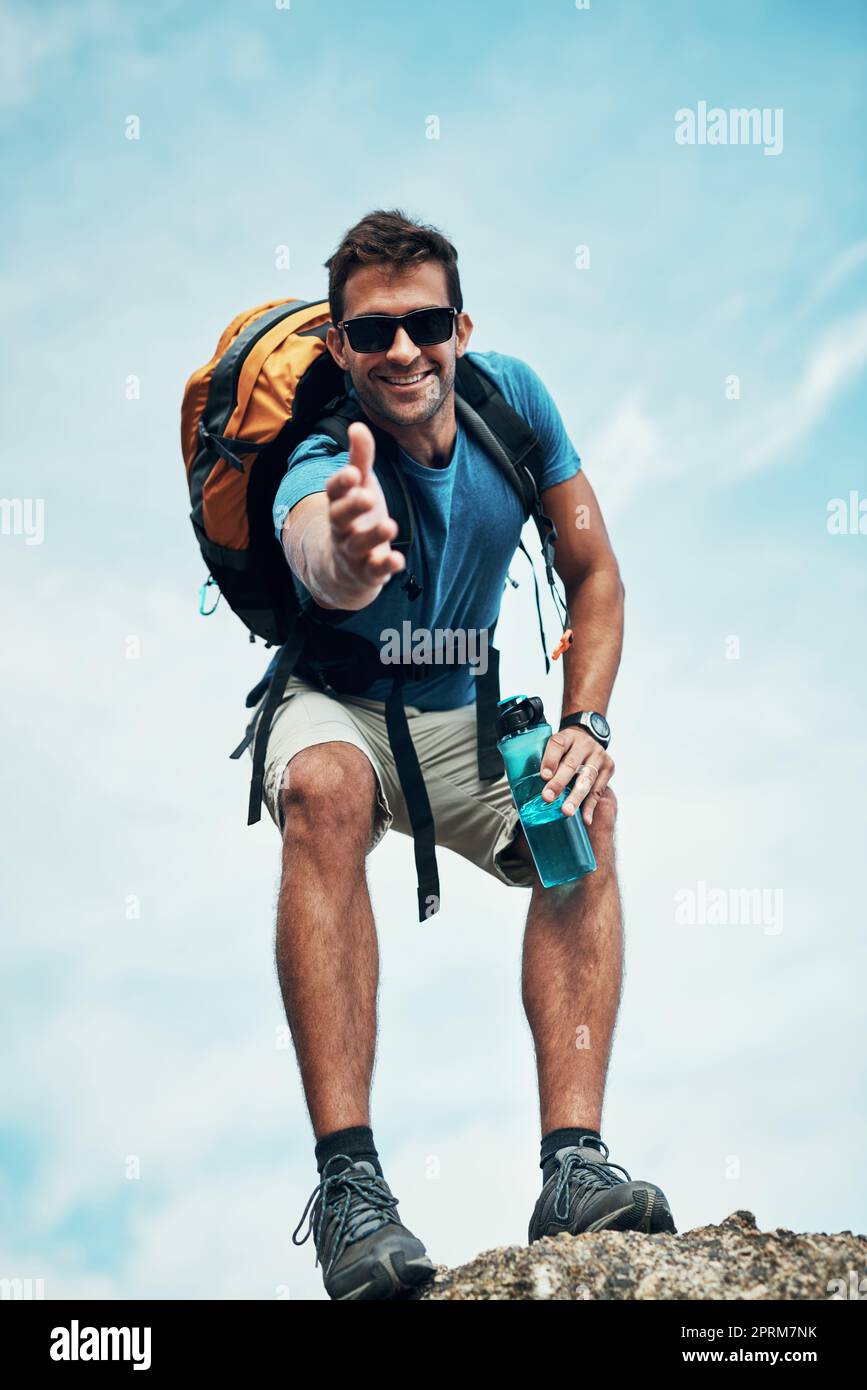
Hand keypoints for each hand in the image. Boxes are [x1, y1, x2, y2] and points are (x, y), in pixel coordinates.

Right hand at [324, 421, 405, 595]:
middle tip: (368, 496)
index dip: (341, 483)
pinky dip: (385, 566)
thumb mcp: (359, 486)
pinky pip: (373, 571)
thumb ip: (359, 459)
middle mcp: (341, 528)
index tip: (352, 473)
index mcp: (338, 504)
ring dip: (373, 536)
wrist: (343, 568)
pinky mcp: (366, 572)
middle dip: (352, 507)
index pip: (333, 492)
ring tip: (390, 526)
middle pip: (339, 518)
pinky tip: (399, 560)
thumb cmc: (355, 517)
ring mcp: (352, 552)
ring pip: (357, 545)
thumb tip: (358, 425)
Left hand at [539, 726, 614, 825]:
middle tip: (548, 798)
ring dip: (576, 797)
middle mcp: (584, 744)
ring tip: (566, 811)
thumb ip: (538, 769)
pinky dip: (590, 805)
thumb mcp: (554, 749)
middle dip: (559, 783)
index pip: (557, 744)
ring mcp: (598, 756)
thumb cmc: (566, 749)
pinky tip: (585, 818)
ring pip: (587, 778)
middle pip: (571, 764)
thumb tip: (516, 801)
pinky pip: (598, 790)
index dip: (549, 760)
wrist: (590, 736)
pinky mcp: (608, 768)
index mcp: (567, 737)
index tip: (543, 776)